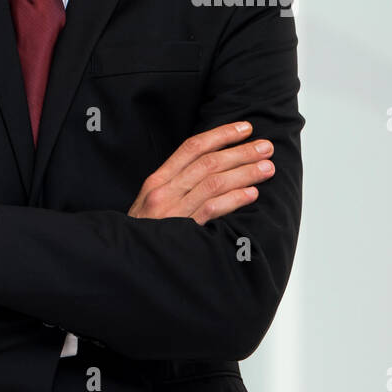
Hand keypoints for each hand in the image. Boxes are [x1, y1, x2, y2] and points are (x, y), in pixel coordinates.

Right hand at [128, 121, 274, 225]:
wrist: (124, 263)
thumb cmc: (145, 234)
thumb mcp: (152, 204)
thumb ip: (178, 186)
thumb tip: (215, 168)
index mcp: (158, 180)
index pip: (192, 147)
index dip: (221, 134)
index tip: (246, 128)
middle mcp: (164, 191)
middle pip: (208, 162)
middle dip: (241, 151)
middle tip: (266, 147)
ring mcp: (172, 211)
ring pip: (214, 182)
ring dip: (245, 172)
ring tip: (267, 168)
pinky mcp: (181, 231)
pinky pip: (212, 209)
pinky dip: (234, 199)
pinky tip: (252, 194)